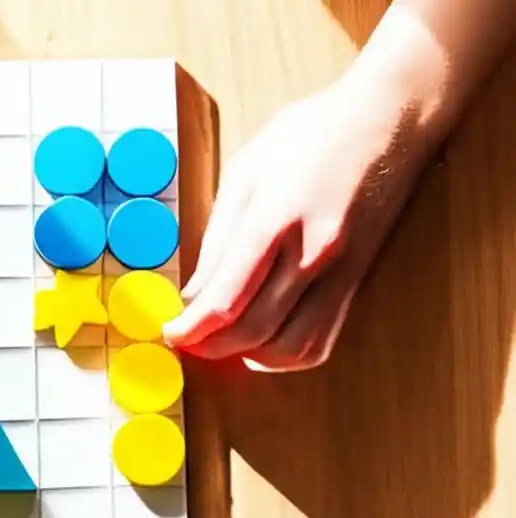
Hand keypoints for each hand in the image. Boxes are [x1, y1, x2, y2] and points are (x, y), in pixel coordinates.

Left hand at [162, 74, 430, 370]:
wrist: (387, 119)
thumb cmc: (311, 136)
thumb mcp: (245, 172)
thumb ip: (218, 239)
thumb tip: (195, 294)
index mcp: (275, 220)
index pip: (227, 299)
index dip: (192, 329)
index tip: (172, 334)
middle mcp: (313, 253)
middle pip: (254, 330)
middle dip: (212, 346)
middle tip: (188, 340)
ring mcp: (340, 271)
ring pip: (290, 347)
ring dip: (249, 356)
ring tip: (221, 341)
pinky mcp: (356, 281)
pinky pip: (320, 340)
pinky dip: (286, 353)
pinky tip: (263, 340)